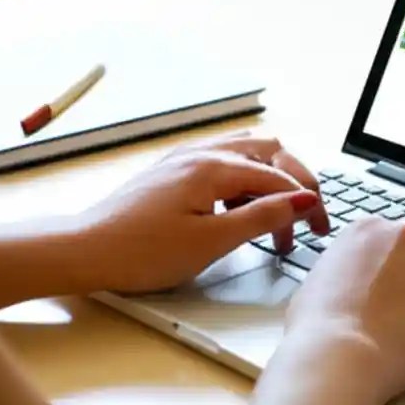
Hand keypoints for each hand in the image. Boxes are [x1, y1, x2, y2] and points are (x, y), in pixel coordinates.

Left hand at [75, 132, 330, 293]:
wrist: (84, 250)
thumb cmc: (140, 251)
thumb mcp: (212, 241)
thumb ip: (263, 217)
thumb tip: (304, 201)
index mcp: (215, 167)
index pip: (281, 178)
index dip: (308, 204)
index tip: (319, 231)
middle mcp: (202, 153)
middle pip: (270, 153)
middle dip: (296, 183)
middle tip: (306, 220)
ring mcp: (185, 159)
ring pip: (247, 153)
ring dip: (271, 180)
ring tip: (276, 217)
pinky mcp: (173, 172)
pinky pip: (223, 162)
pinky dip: (245, 180)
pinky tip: (241, 209)